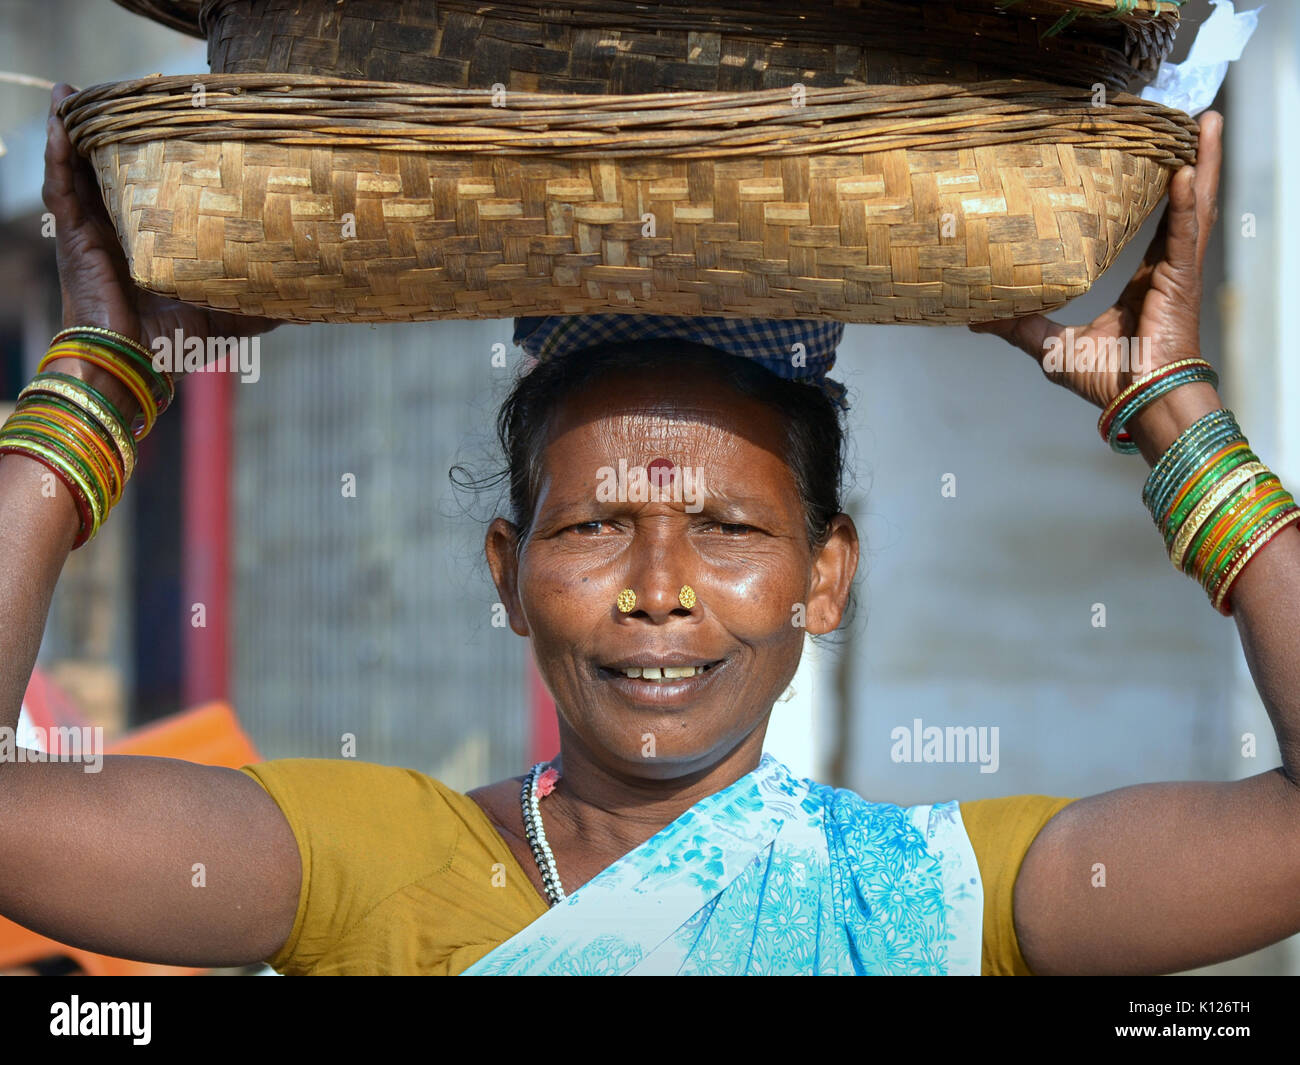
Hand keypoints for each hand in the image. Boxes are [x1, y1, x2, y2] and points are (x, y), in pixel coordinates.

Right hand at [42, 83, 279, 365]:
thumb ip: (261, 301)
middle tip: (125, 93)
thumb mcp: (228, 315)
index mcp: (146, 242)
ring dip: (75, 129)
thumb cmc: (174, 346)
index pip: (149, 188)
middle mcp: (115, 231)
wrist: (134, 367)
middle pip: (111, 169)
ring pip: (79, 168)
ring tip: (73, 91)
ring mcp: (90, 232)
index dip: (153, 157)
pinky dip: (58, 152)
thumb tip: (310, 296)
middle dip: (113, 132)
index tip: (171, 122)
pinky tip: (62, 119)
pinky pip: (60, 186)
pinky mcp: (72, 238)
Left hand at [969, 111, 1223, 411]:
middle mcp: (1166, 268)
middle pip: (1182, 201)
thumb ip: (1019, 325)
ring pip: (1194, 206)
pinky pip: (1184, 234)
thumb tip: (976, 318)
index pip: (1153, 220)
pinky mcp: (1180, 282)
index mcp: (1145, 278)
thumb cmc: (1108, 381)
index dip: (1158, 187)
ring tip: (1208, 121)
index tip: (1155, 152)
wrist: (1138, 404)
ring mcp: (1177, 272)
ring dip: (1202, 162)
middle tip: (1195, 117)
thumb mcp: (1050, 346)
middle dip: (1191, 158)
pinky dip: (1186, 202)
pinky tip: (1185, 171)